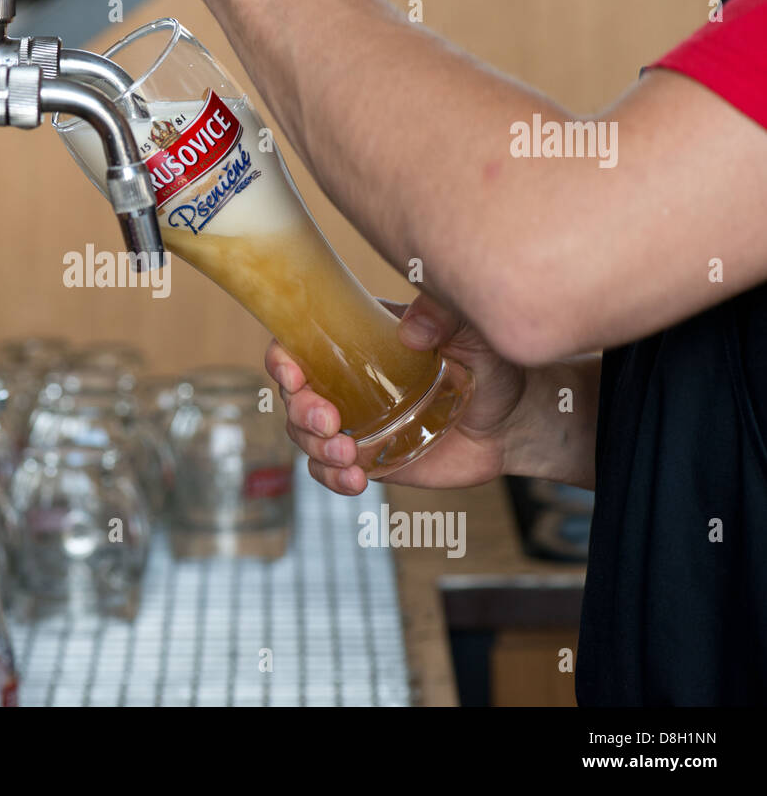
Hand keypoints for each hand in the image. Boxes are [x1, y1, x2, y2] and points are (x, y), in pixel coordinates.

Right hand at [265, 292, 528, 495]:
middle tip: (329, 421)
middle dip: (300, 412)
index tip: (294, 375)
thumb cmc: (491, 365)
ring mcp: (356, 424)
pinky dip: (333, 479)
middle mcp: (346, 384)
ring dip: (315, 449)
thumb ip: (445, 318)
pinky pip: (331, 473)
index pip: (298, 346)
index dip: (282, 360)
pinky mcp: (370, 461)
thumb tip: (411, 332)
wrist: (515, 419)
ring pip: (305, 438)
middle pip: (293, 398)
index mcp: (357, 343)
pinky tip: (355, 481)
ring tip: (348, 454)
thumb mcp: (472, 330)